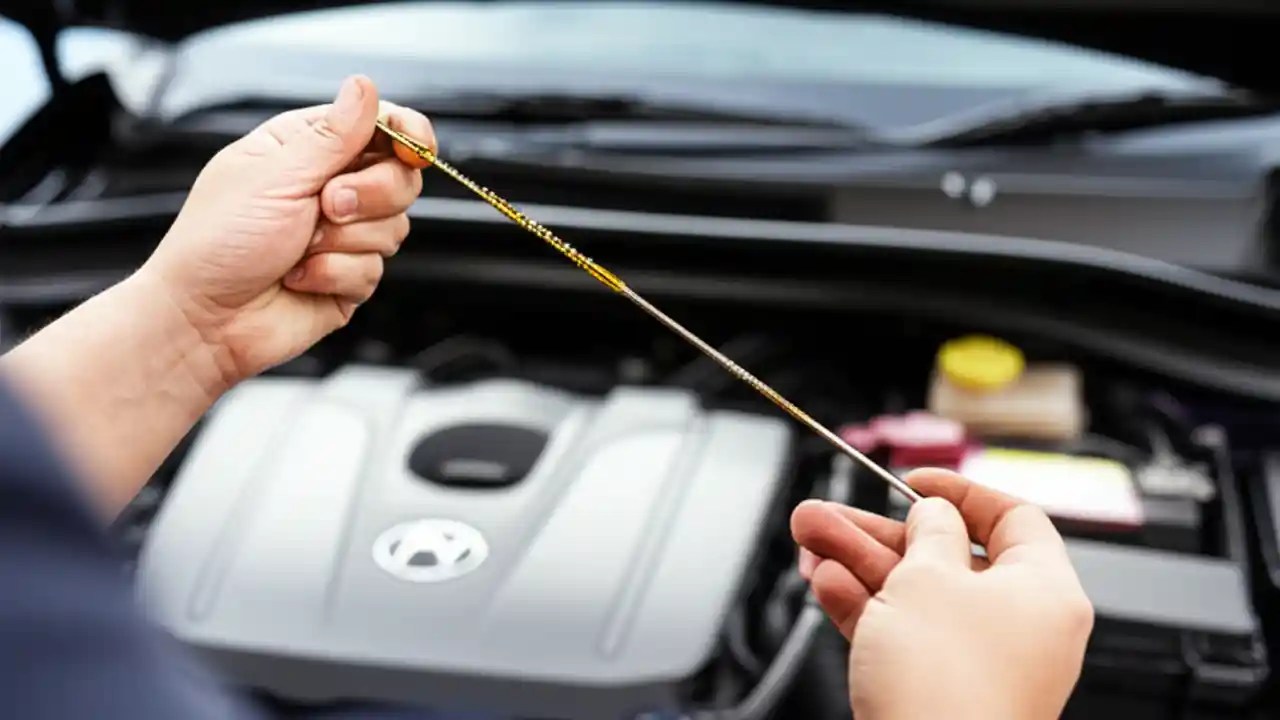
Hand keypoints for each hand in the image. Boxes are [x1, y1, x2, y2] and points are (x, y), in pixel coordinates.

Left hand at [141, 74, 435, 386]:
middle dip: (371, 194)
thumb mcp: (275, 176)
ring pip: (393, 228)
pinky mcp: (349, 277)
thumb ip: (331, 137)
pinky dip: (335, 275)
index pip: (379, 126)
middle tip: (328, 206)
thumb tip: (364, 87)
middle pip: (400, 177)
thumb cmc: (218, 241)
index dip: (408, 134)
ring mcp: (343, 235)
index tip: (415, 149)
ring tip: (298, 249)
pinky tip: (298, 278)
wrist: (203, 319)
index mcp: (307, 148)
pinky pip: (375, 270)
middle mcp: (330, 187)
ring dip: (343, 242)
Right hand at [791, 470, 1093, 719]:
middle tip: (829, 512)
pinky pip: (901, 634)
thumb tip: (935, 515)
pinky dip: (864, 607)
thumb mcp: (930, 577)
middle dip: (877, 530)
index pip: (1013, 519)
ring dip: (857, 562)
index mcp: (1044, 590)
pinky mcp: (939, 690)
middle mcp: (1019, 626)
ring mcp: (978, 662)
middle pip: (946, 556)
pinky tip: (826, 583)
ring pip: (914, 594)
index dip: (960, 491)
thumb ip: (930, 533)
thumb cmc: (947, 684)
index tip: (913, 479)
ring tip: (809, 538)